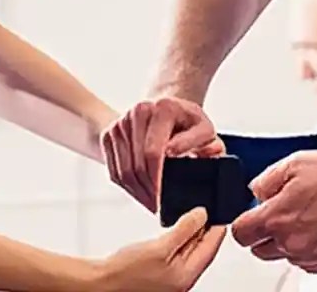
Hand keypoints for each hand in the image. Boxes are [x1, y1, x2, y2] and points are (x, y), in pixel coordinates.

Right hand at [95, 207, 225, 291]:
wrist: (101, 286)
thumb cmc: (125, 273)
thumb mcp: (160, 247)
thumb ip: (184, 230)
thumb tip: (202, 215)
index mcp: (187, 276)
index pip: (211, 247)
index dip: (217, 226)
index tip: (222, 209)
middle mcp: (182, 281)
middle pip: (202, 250)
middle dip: (206, 229)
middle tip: (209, 208)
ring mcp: (171, 281)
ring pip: (189, 253)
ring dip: (192, 235)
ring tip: (193, 216)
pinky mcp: (159, 277)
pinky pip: (177, 257)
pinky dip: (179, 242)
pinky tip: (174, 233)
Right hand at [101, 97, 224, 210]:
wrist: (170, 108)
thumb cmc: (191, 124)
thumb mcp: (206, 131)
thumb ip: (199, 142)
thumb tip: (172, 152)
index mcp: (164, 108)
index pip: (153, 152)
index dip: (157, 180)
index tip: (163, 200)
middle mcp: (139, 110)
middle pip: (135, 164)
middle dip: (146, 191)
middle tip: (157, 208)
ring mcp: (121, 121)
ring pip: (122, 169)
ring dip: (135, 192)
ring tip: (150, 204)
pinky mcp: (110, 133)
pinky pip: (113, 168)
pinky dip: (125, 186)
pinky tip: (139, 194)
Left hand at [230, 150, 316, 273]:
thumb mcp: (296, 163)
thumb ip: (267, 179)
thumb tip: (256, 191)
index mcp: (278, 217)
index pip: (241, 233)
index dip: (243, 222)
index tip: (250, 216)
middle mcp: (291, 242)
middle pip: (258, 249)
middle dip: (262, 233)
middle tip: (278, 214)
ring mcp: (310, 255)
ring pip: (282, 255)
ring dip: (285, 240)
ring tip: (303, 216)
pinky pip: (305, 261)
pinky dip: (305, 248)